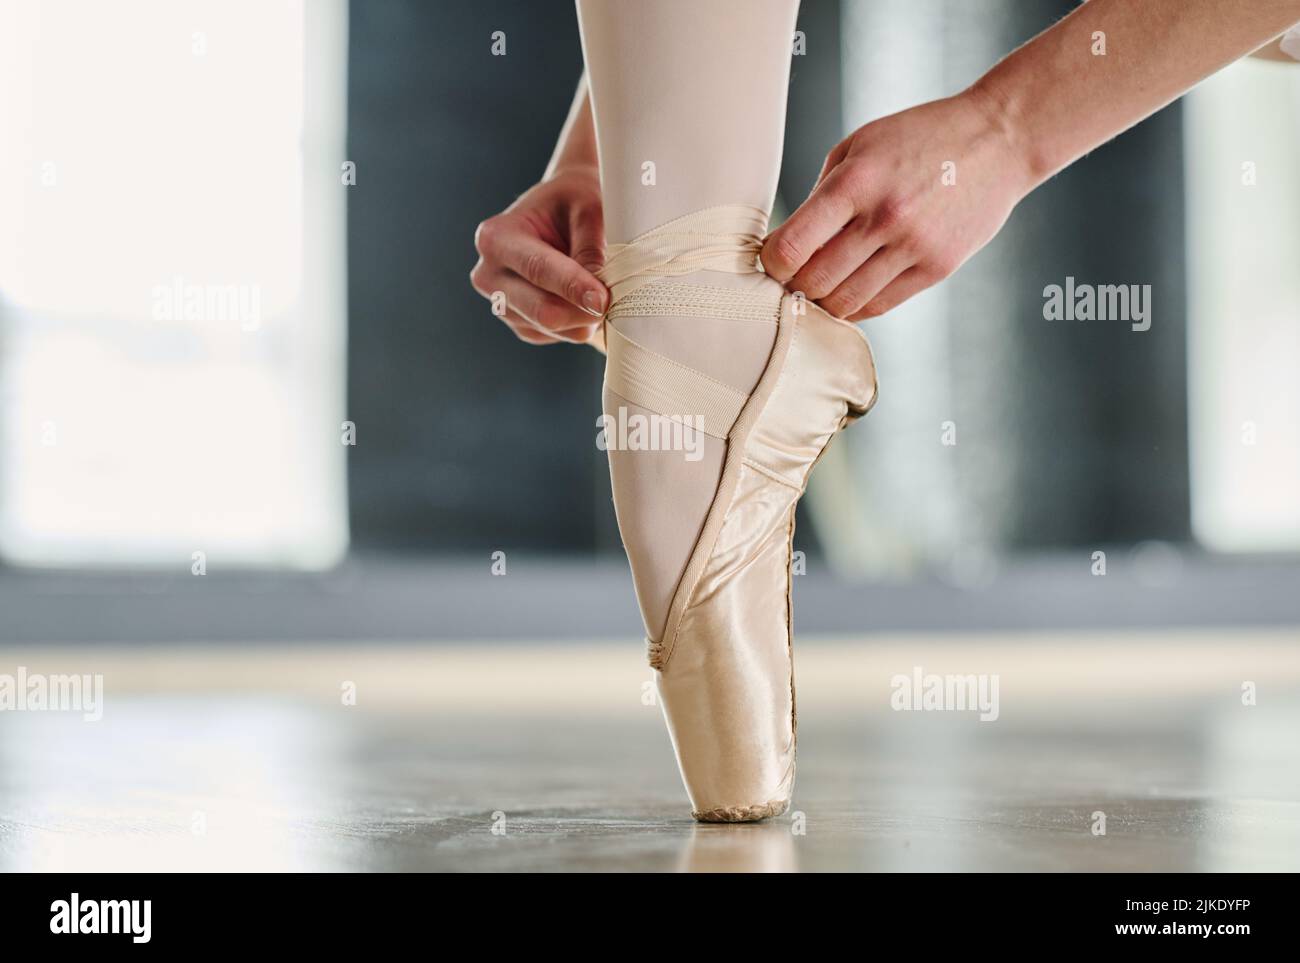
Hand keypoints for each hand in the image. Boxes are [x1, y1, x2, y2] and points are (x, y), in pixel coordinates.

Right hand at [471, 166, 607, 344]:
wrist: (561, 213)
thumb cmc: (572, 203)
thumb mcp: (586, 208)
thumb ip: (591, 246)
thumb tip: (597, 294)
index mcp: (497, 237)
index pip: (538, 269)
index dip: (572, 286)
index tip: (602, 299)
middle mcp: (489, 274)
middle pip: (542, 309)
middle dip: (583, 310)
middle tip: (615, 300)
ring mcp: (502, 304)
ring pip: (553, 328)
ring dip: (585, 317)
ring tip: (600, 290)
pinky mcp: (521, 324)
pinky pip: (558, 336)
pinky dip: (579, 324)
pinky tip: (585, 300)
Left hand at [761, 88, 1032, 319]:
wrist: (1000, 139)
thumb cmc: (921, 137)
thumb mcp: (861, 144)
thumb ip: (822, 193)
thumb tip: (789, 242)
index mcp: (855, 182)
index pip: (792, 247)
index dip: (770, 263)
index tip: (769, 261)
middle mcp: (883, 219)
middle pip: (814, 283)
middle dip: (792, 287)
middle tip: (789, 280)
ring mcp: (913, 247)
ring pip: (845, 302)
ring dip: (822, 302)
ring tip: (817, 289)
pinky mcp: (937, 268)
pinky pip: (880, 305)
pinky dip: (855, 306)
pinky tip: (848, 293)